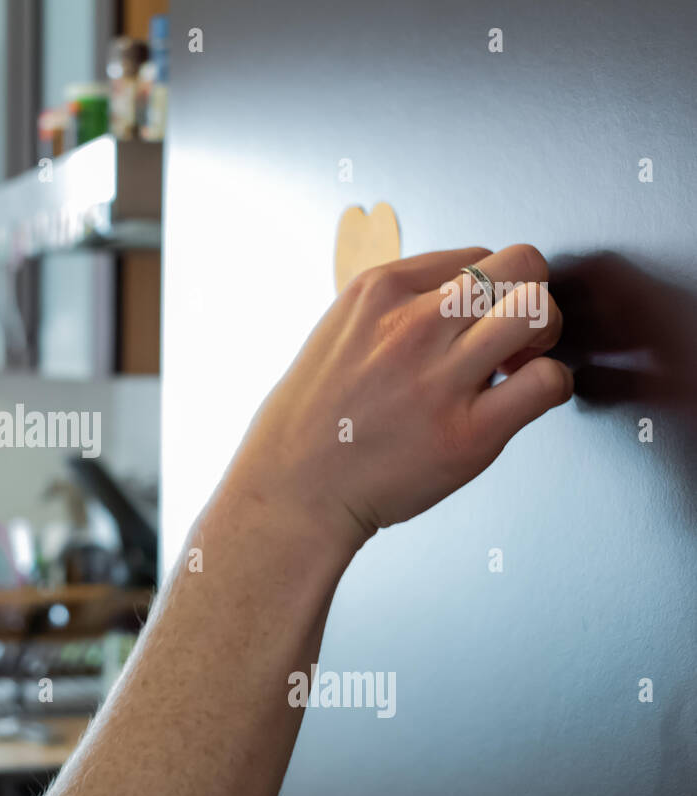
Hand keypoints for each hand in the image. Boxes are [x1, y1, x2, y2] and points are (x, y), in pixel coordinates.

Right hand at [222, 244, 573, 553]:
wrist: (292, 491)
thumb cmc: (311, 420)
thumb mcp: (336, 331)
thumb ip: (390, 307)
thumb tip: (453, 296)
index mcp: (377, 291)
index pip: (477, 256)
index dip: (490, 288)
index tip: (476, 324)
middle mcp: (411, 324)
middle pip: (522, 265)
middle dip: (531, 295)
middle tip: (515, 337)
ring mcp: (440, 377)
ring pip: (538, 309)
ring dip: (546, 333)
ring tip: (520, 363)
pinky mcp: (468, 432)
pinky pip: (547, 382)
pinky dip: (551, 385)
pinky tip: (523, 400)